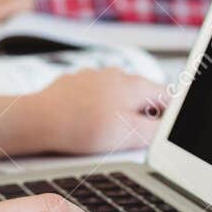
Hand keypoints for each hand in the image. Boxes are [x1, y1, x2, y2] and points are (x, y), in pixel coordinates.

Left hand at [22, 68, 169, 154]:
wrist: (39, 119)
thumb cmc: (81, 127)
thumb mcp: (128, 136)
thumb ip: (156, 131)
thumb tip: (170, 130)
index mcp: (136, 85)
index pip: (168, 96)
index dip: (171, 116)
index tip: (165, 130)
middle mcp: (118, 75)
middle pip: (144, 94)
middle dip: (144, 115)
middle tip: (136, 137)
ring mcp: (97, 76)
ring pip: (120, 94)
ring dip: (121, 111)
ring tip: (110, 132)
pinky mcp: (78, 83)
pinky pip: (97, 95)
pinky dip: (99, 108)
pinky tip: (90, 124)